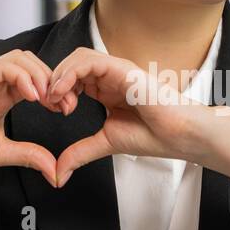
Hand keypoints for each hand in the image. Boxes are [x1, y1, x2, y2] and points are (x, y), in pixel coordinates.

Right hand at [0, 49, 72, 187]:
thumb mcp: (4, 152)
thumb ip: (30, 155)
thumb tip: (55, 171)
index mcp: (3, 98)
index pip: (37, 81)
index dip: (56, 91)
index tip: (66, 110)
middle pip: (33, 64)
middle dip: (54, 80)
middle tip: (64, 103)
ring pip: (21, 58)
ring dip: (41, 75)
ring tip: (48, 99)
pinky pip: (6, 65)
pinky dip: (24, 76)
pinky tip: (31, 96)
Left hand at [42, 47, 229, 185]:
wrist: (179, 135)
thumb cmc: (153, 135)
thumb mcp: (105, 143)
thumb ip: (80, 153)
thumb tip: (59, 172)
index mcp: (106, 89)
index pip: (72, 77)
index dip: (56, 90)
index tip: (53, 111)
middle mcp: (110, 76)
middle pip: (70, 64)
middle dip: (54, 82)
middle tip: (50, 105)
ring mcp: (116, 70)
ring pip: (77, 57)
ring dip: (59, 76)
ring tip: (56, 99)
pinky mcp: (122, 68)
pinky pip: (88, 60)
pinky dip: (70, 74)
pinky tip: (65, 93)